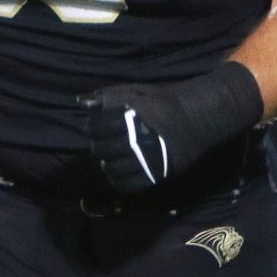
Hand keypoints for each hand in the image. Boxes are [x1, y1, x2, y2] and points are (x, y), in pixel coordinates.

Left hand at [80, 62, 263, 196]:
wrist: (196, 118)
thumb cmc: (162, 103)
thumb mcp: (135, 91)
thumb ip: (107, 96)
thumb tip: (81, 102)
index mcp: (130, 116)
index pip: (95, 127)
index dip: (91, 127)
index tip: (95, 128)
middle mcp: (137, 138)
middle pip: (100, 149)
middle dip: (98, 146)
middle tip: (103, 144)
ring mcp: (146, 159)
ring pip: (111, 169)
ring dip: (107, 163)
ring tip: (111, 158)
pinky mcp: (156, 175)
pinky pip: (127, 185)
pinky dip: (118, 180)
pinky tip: (119, 172)